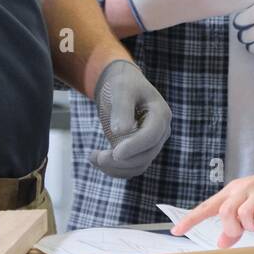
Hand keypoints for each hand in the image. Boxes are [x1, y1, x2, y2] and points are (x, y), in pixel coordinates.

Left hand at [88, 60, 171, 178]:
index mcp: (161, 114)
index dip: (134, 146)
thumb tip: (121, 131)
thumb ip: (122, 108)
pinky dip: (114, 169)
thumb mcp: (121, 90)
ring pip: (138, 166)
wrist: (123, 86)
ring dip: (115, 167)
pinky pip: (131, 168)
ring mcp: (152, 143)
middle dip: (120, 160)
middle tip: (96, 156)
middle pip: (145, 155)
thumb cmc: (123, 84)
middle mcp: (160, 132)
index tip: (114, 153)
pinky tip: (96, 159)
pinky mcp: (141, 151)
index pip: (152, 135)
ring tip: (92, 157)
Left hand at [171, 158, 253, 248]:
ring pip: (241, 216)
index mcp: (234, 190)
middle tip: (245, 230)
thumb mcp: (252, 207)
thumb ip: (235, 226)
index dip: (191, 219)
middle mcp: (242, 189)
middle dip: (232, 228)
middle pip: (224, 213)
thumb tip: (221, 242)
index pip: (207, 206)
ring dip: (250, 226)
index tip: (176, 231)